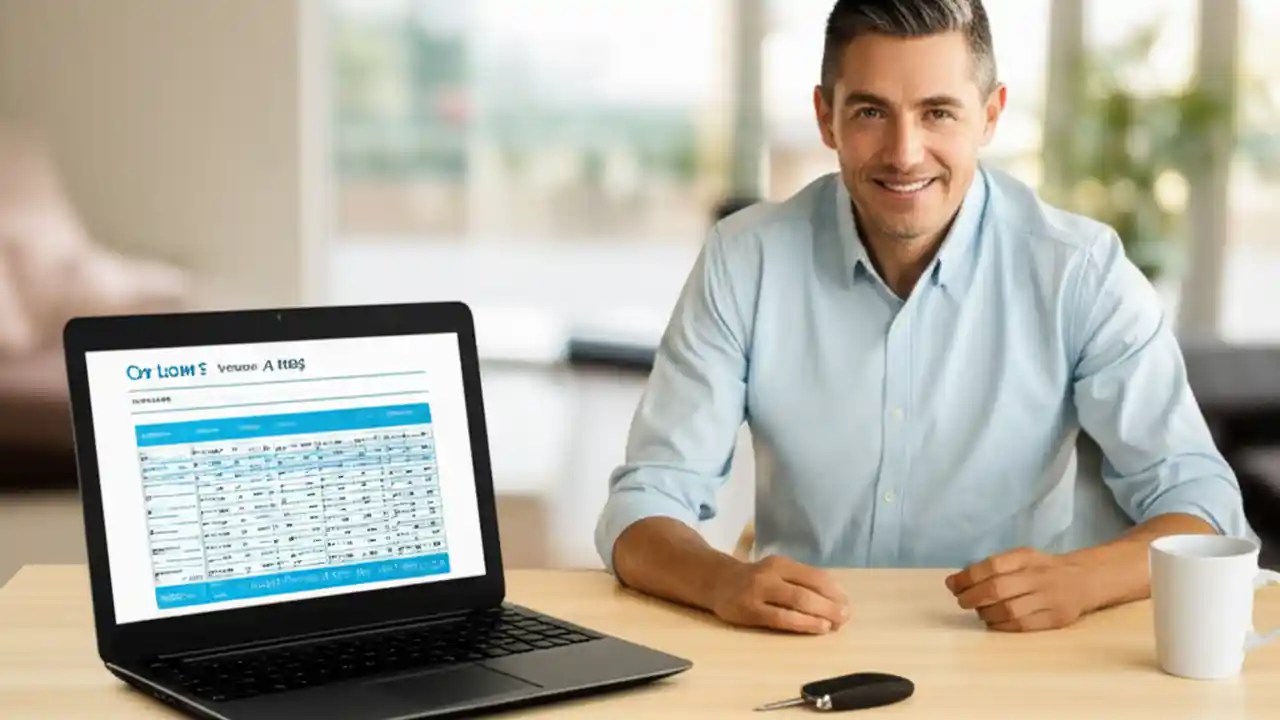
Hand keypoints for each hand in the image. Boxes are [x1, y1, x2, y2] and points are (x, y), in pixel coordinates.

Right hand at [709, 555, 850, 633]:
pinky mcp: (749, 611)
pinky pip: (781, 618)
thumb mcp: (776, 572)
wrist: (717, 582)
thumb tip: (836, 599)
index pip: (814, 575)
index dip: (834, 590)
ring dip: (820, 615)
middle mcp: (769, 574)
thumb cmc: (754, 580)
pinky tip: (817, 628)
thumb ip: (800, 581)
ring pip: (796, 603)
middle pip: (807, 591)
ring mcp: (758, 592)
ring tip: (835, 624)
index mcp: (780, 563)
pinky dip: (803, 624)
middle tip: (845, 616)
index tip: (847, 602)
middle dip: (831, 605)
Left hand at [944, 547, 1095, 631]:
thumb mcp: (1022, 558)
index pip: (992, 566)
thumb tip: (958, 581)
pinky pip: (1022, 625)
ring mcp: (1049, 599)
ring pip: (1009, 610)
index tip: (952, 585)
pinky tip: (994, 622)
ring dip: (986, 614)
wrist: (1084, 579)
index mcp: (1026, 557)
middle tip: (961, 601)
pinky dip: (1002, 626)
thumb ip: (994, 567)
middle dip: (972, 598)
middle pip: (998, 589)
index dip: (967, 577)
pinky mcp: (1056, 619)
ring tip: (980, 611)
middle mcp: (1038, 576)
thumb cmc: (1042, 569)